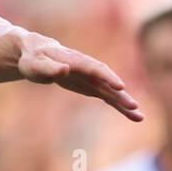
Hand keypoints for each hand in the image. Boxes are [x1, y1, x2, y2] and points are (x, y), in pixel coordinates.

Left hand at [17, 32, 143, 121]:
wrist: (35, 53)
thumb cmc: (32, 58)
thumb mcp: (34, 64)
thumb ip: (49, 67)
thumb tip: (65, 70)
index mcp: (73, 60)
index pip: (93, 67)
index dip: (107, 76)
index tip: (120, 86)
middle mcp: (86, 68)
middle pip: (106, 80)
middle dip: (120, 94)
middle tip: (134, 107)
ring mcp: (90, 77)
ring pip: (110, 90)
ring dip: (124, 102)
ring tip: (139, 117)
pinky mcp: (90, 85)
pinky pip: (107, 96)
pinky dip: (118, 104)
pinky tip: (131, 115)